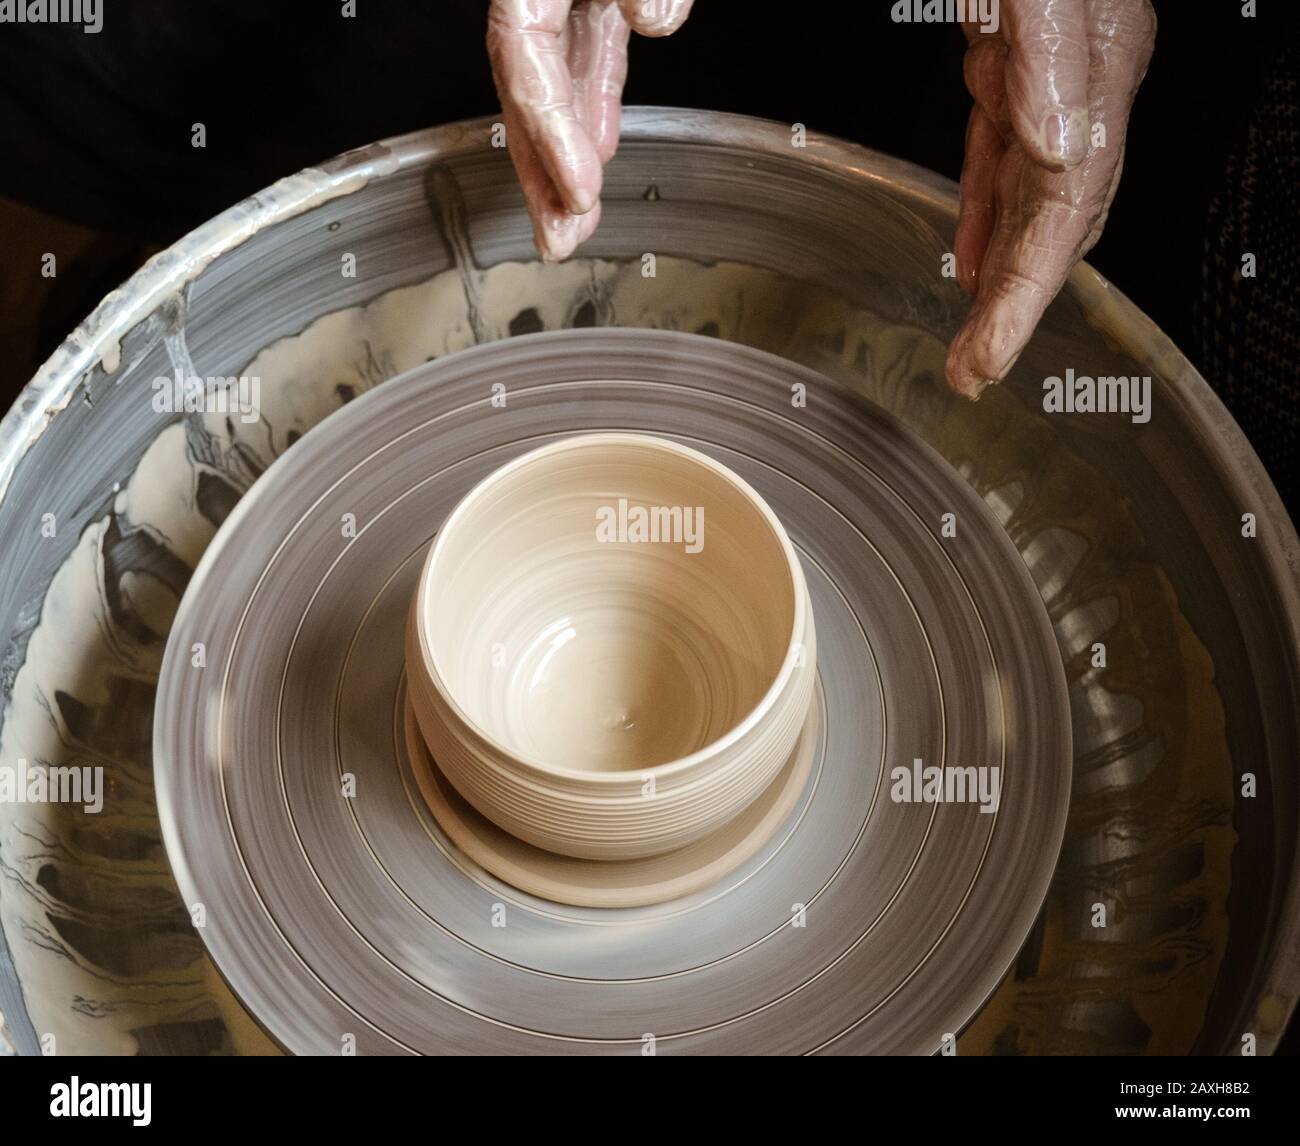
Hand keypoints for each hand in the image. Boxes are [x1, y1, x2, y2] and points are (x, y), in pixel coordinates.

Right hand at [487, 0, 693, 260]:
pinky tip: (601, 159)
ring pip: (561, 93)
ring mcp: (565, 2)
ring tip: (576, 224)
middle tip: (558, 243)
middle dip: (543, 179)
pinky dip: (597, 114)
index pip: (526, 68)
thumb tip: (656, 18)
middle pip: (529, 98)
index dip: (551, 137)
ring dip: (568, 161)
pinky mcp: (595, 1)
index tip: (580, 192)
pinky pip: (593, 64)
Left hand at [947, 0, 1156, 397]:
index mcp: (1087, 51)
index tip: (984, 358)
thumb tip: (1057, 143)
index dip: (1027, 291)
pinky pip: (1009, 148)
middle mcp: (1080, 63)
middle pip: (1061, 210)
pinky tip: (968, 244)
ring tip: (973, 329)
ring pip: (1038, 186)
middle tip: (972, 369)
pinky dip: (988, 203)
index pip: (1067, 201)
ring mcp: (1054, 57)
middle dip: (1018, 298)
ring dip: (1005, 261)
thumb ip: (1045, 46)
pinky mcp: (1019, 48)